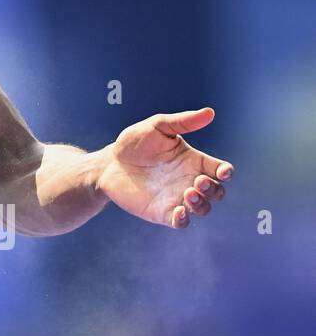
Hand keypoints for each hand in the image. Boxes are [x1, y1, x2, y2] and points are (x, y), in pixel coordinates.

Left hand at [96, 107, 234, 228]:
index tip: (222, 171)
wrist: (109, 163)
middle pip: (216, 191)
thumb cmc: (134, 142)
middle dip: (214, 189)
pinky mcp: (162, 211)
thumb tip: (209, 112)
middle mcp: (190, 181)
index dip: (226, 172)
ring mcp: (177, 197)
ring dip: (202, 204)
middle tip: (198, 182)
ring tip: (188, 193)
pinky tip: (179, 211)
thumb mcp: (157, 127)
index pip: (220, 170)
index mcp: (194, 161)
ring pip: (203, 208)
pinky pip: (181, 222)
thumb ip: (182, 121)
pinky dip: (184, 219)